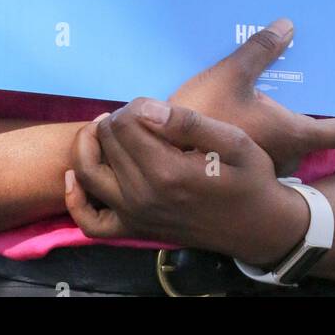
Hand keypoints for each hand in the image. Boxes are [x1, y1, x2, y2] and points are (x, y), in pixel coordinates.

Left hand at [64, 98, 310, 264]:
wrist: (257, 226)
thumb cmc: (250, 178)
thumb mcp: (233, 142)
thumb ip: (188, 123)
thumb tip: (146, 108)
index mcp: (168, 170)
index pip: (127, 123)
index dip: (135, 105)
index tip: (154, 105)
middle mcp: (143, 195)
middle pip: (107, 141)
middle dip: (117, 120)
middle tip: (138, 114)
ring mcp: (135, 215)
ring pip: (88, 173)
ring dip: (89, 145)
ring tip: (105, 128)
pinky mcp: (133, 229)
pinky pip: (90, 222)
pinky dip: (76, 199)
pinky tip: (76, 176)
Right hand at [167, 17, 334, 174]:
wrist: (159, 164)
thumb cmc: (201, 122)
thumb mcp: (229, 75)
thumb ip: (260, 50)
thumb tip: (288, 24)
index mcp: (293, 133)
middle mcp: (288, 156)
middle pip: (315, 135)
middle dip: (321, 118)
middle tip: (327, 92)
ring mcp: (267, 165)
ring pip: (288, 141)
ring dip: (286, 123)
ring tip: (275, 98)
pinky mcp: (244, 167)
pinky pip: (266, 144)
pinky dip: (265, 128)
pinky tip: (245, 111)